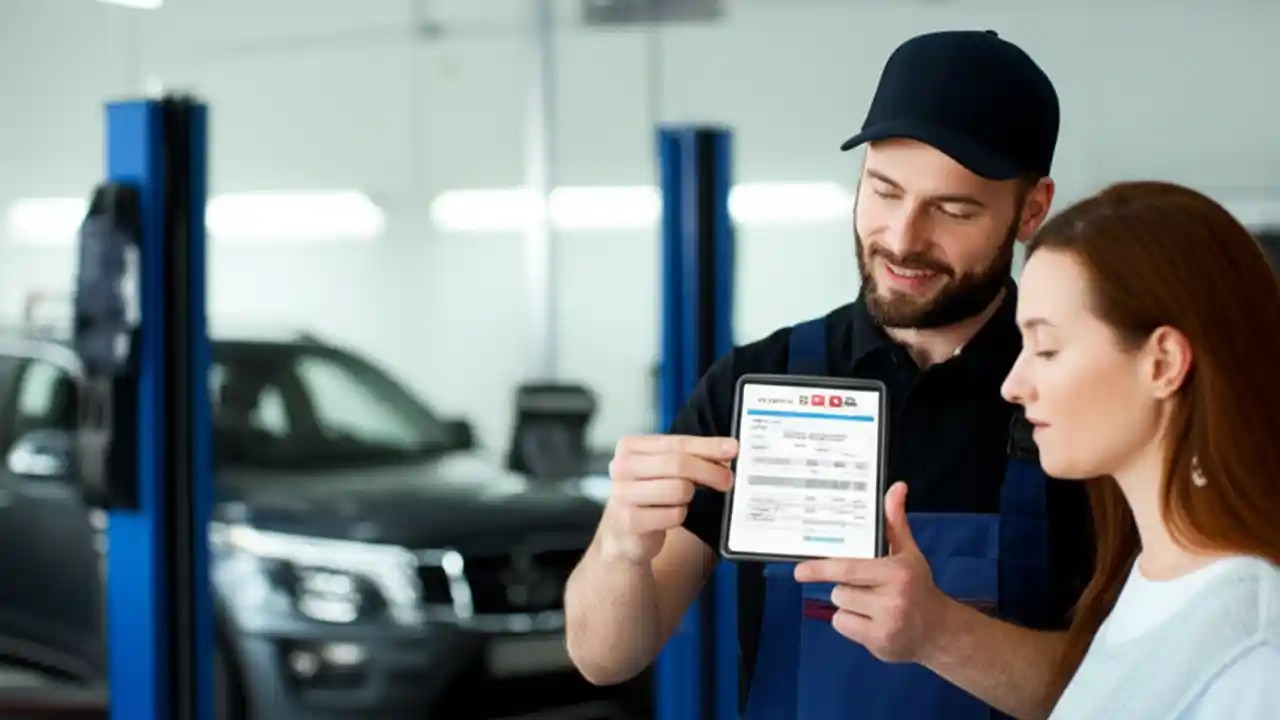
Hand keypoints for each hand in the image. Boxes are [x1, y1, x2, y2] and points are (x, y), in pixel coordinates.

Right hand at [600, 434, 736, 564]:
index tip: (732, 449)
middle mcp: (622, 467)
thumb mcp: (665, 470)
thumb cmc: (648, 497)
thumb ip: (692, 457)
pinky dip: (679, 516)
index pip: (677, 442)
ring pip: (679, 489)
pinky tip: (670, 515)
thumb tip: (727, 450)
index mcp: (630, 447)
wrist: (623, 535)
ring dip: (690, 497)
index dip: (708, 446)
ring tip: (684, 499)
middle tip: (727, 480)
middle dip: (710, 471)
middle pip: (680, 464)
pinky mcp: (630, 521)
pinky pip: (674, 515)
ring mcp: (623, 494)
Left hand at [794, 482, 945, 663]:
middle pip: (840, 589)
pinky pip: (843, 625)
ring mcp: (886, 622)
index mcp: (897, 572)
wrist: (937, 631)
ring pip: (840, 606)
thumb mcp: (907, 553)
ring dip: (849, 604)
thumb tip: (896, 487)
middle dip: (845, 586)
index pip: (849, 568)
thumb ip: (894, 522)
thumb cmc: (916, 587)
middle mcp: (893, 598)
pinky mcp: (879, 642)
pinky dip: (851, 623)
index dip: (822, 568)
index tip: (800, 571)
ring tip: (872, 604)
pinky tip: (871, 621)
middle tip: (864, 588)